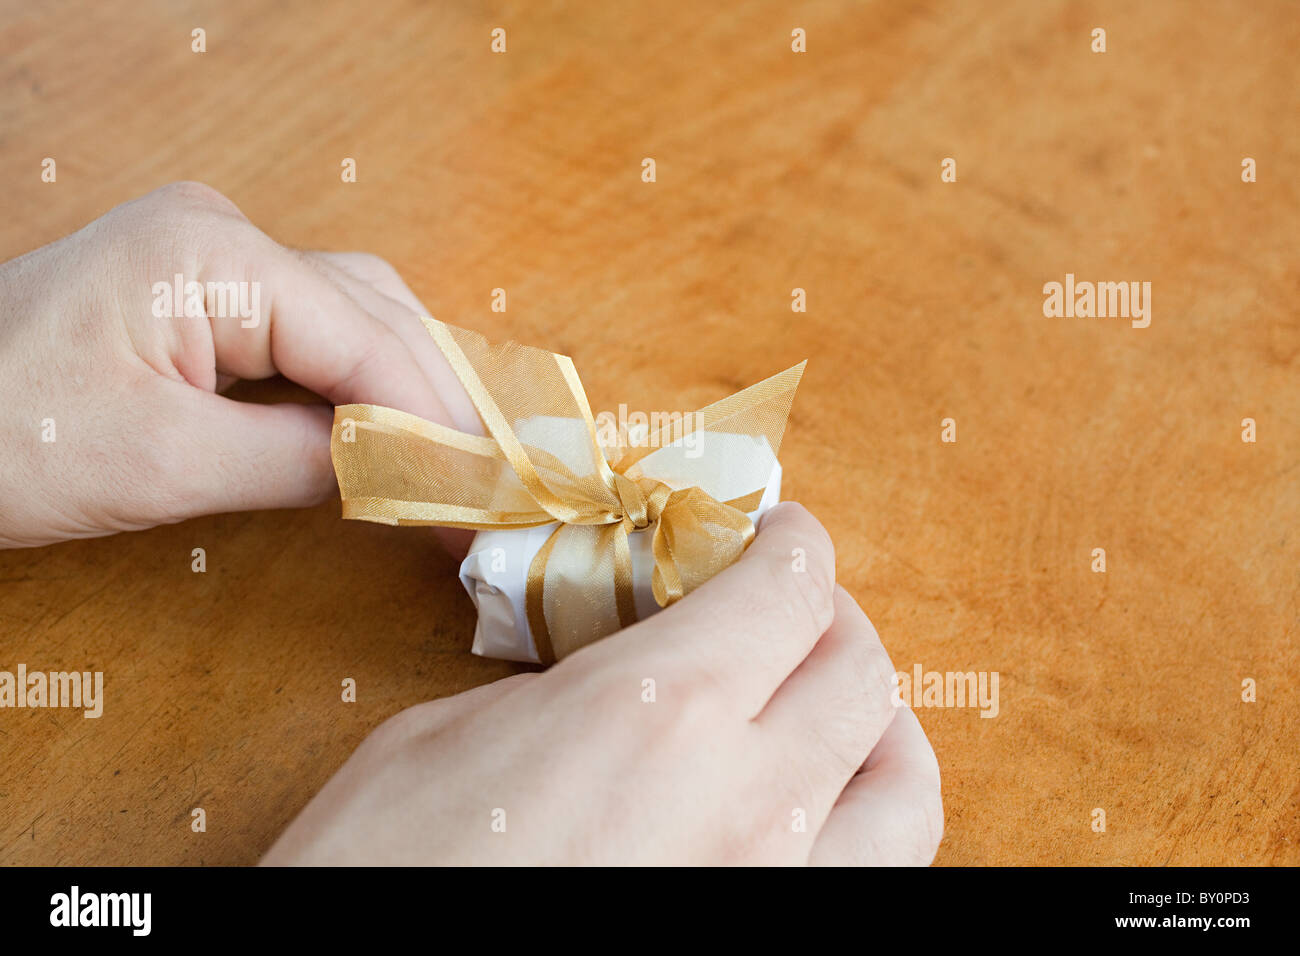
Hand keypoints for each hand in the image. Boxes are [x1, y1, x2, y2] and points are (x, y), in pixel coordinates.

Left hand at [0, 182, 477, 548]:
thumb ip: (304, 461)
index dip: (439, 423)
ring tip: (454, 464)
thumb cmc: (1, 440)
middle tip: (485, 487)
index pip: (368, 339)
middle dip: (438, 401)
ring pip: (354, 314)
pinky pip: (311, 328)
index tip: (487, 496)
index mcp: (214, 256)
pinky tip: (389, 430)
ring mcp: (212, 256)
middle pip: (378, 311)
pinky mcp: (201, 292)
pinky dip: (358, 381)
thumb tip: (406, 471)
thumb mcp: (165, 465)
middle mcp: (225, 234)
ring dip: (407, 389)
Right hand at [263, 503, 942, 864]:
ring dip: (880, 725)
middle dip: (832, 618)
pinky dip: (871, 818)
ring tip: (837, 705)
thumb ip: (565, 686)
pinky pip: (876, 873)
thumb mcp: (448, 738)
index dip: (794, 543)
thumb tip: (619, 663)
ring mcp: (773, 885)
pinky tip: (824, 803)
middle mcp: (747, 800)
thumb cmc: (382, 870)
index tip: (779, 533)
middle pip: (860, 672)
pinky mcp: (772, 939)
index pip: (788, 589)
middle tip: (790, 606)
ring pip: (906, 788)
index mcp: (657, 710)